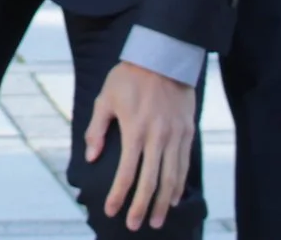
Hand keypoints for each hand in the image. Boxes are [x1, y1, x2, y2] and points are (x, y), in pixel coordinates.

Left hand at [86, 60, 195, 230]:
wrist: (164, 57)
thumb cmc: (129, 77)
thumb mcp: (105, 98)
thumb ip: (96, 129)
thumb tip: (92, 156)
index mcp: (135, 130)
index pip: (127, 173)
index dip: (118, 195)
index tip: (111, 211)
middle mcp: (158, 137)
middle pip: (151, 182)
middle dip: (142, 207)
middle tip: (135, 225)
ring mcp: (176, 136)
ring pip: (172, 179)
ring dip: (164, 203)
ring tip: (157, 220)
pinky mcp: (188, 133)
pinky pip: (185, 165)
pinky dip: (180, 185)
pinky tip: (174, 198)